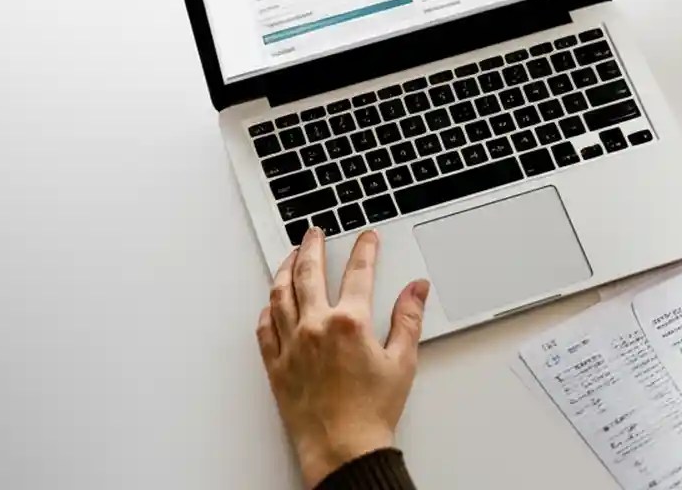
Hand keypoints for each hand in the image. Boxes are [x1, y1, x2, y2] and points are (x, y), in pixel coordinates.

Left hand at [256, 227, 429, 487]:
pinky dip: (268, 309)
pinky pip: (265, 327)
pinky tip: (272, 302)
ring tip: (291, 256)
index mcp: (350, 323)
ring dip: (286, 269)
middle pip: (309, 272)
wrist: (343, 449)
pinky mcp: (276, 364)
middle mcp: (316, 327)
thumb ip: (409, 318)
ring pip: (281, 294)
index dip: (365, 249)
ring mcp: (292, 345)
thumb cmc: (372, 412)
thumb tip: (416, 289)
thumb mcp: (402, 361)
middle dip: (312, 246)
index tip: (367, 238)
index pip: (358, 272)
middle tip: (314, 232)